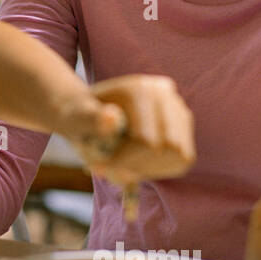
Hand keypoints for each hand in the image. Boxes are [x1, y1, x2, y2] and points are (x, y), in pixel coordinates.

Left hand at [73, 75, 194, 187]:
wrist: (90, 112)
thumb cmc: (81, 116)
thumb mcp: (77, 117)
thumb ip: (91, 119)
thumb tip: (112, 119)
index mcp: (140, 88)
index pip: (146, 140)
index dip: (123, 162)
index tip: (98, 169)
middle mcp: (164, 92)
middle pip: (168, 147)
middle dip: (138, 167)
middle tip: (111, 171)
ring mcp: (177, 106)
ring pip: (180, 154)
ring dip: (150, 169)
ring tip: (123, 166)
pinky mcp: (183, 124)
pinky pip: (183, 157)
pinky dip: (160, 168)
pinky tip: (137, 163)